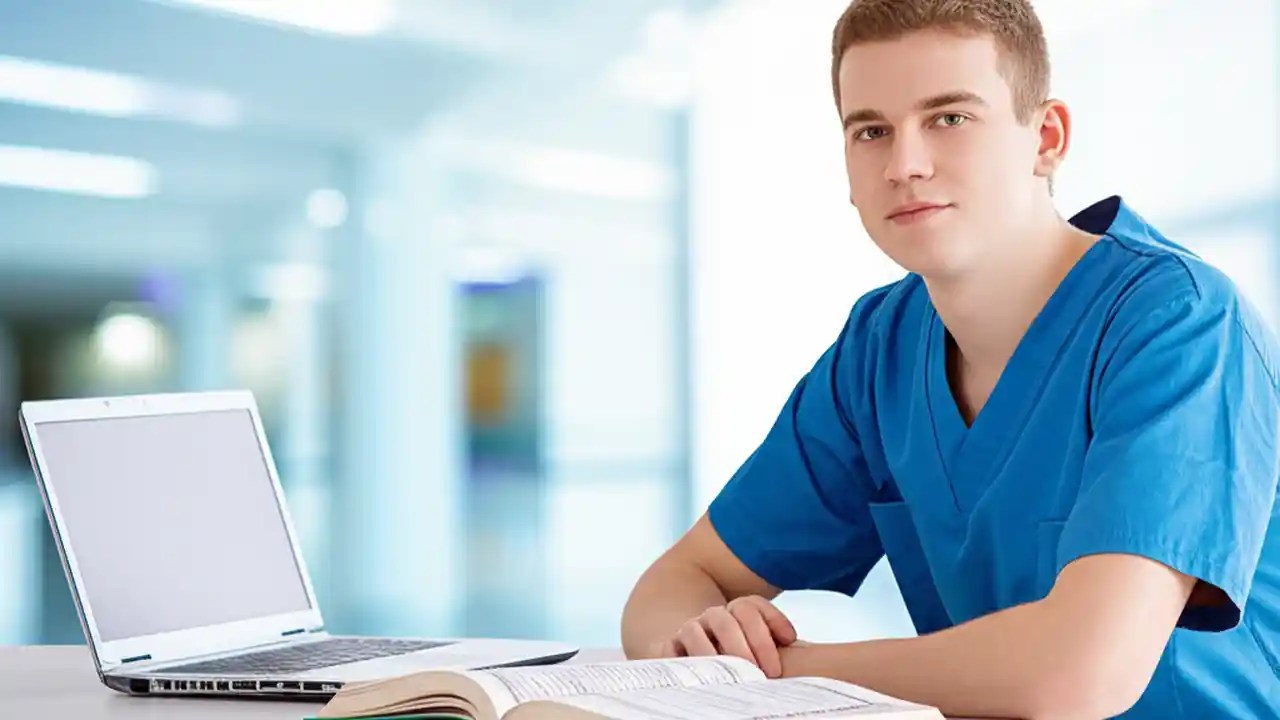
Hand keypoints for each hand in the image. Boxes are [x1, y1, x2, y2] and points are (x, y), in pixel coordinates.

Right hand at [651, 596, 798, 677]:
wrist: (683, 656)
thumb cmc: (733, 660)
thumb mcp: (755, 649)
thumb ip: (772, 645)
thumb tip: (800, 649)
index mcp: (735, 613)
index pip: (752, 605)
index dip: (773, 618)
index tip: (791, 639)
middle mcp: (712, 617)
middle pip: (733, 615)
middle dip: (754, 642)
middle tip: (769, 671)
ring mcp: (688, 630)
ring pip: (699, 629)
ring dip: (717, 652)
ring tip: (737, 675)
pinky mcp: (667, 649)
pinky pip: (669, 651)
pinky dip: (683, 661)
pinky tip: (702, 676)